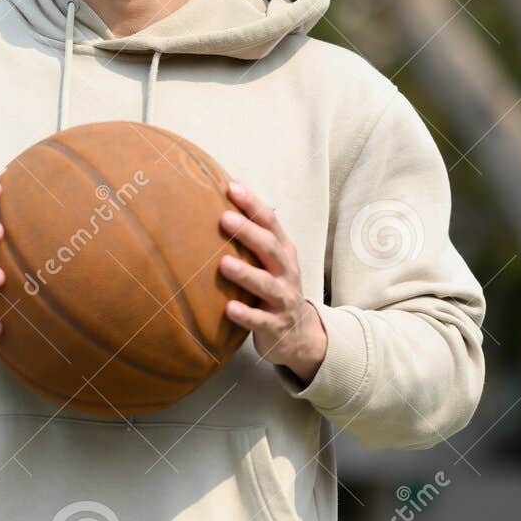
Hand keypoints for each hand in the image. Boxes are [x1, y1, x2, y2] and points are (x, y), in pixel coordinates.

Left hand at [218, 180, 327, 384]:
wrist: (300, 334)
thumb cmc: (275, 287)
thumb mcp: (270, 260)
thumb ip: (252, 236)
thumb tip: (221, 197)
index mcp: (283, 252)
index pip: (270, 223)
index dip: (253, 204)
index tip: (232, 187)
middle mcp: (286, 272)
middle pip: (270, 249)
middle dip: (249, 233)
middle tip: (224, 218)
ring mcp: (283, 300)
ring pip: (266, 285)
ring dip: (245, 274)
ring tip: (223, 264)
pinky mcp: (275, 326)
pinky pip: (260, 320)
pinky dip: (246, 315)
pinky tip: (229, 308)